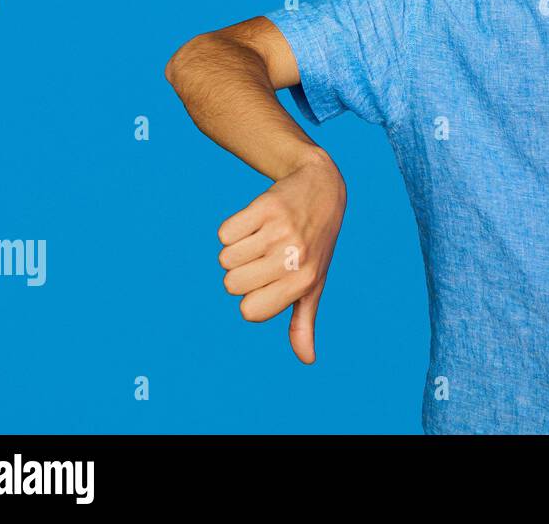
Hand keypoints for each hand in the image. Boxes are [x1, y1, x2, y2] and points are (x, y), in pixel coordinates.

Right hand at [217, 149, 346, 363]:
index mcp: (304, 281)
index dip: (251, 298)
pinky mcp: (266, 206)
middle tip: (265, 254)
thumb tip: (308, 359)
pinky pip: (225, 232)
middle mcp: (294, 257)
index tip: (268, 281)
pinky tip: (257, 220)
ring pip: (226, 258)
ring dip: (236, 249)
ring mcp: (280, 231)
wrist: (323, 188)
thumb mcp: (314, 281)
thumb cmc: (316, 243)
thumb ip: (304, 322)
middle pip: (232, 285)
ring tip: (262, 236)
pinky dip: (233, 228)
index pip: (250, 312)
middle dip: (241, 273)